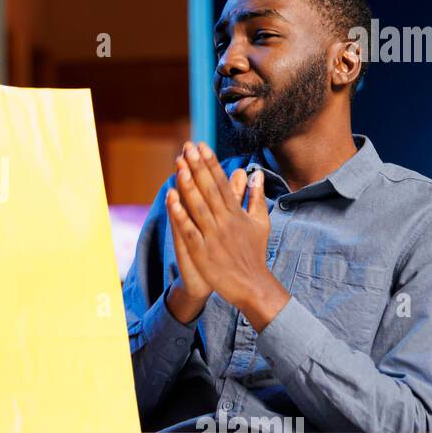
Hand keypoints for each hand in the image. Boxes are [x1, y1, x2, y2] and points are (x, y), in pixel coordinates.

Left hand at [168, 142, 289, 329]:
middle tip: (188, 146)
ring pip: (199, 206)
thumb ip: (256, 197)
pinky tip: (171, 198)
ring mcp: (214, 236)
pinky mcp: (203, 252)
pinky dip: (180, 214)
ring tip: (179, 164)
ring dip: (188, 184)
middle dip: (198, 166)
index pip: (221, 183)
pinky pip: (190, 230)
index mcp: (237, 213)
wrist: (253, 286)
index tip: (201, 146)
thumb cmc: (254, 253)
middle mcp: (225, 221)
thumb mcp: (260, 223)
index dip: (211, 164)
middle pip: (209, 189)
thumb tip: (255, 174)